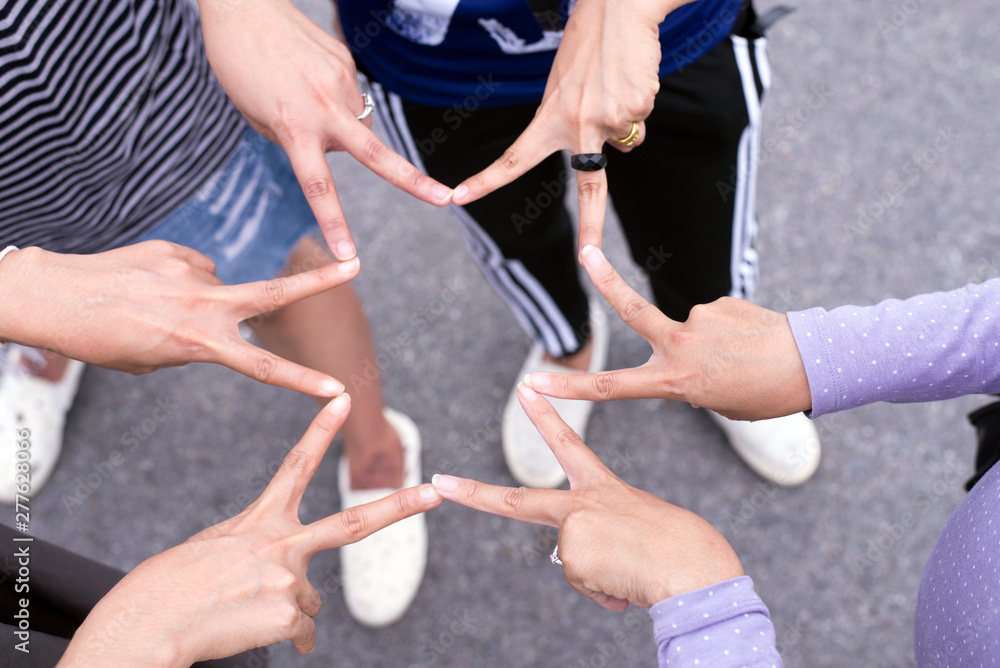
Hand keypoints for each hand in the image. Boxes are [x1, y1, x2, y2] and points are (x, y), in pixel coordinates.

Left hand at [0, 241, 356, 396]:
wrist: (56, 296)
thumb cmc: (102, 340)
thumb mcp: (153, 359)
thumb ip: (196, 334)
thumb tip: (219, 293)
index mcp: (199, 343)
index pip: (264, 368)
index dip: (305, 382)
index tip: (338, 390)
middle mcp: (204, 303)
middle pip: (276, 292)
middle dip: (319, 281)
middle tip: (355, 265)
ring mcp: (191, 271)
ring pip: (217, 285)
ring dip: (197, 299)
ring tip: (151, 304)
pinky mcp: (175, 249)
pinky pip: (193, 268)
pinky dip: (178, 279)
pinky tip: (146, 285)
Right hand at [57, 396, 442, 665]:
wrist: (150, 621)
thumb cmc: (171, 587)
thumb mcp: (219, 552)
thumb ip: (265, 557)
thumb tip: (302, 598)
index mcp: (259, 519)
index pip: (296, 465)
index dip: (321, 430)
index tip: (344, 399)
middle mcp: (282, 542)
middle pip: (355, 525)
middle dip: (400, 507)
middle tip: (435, 493)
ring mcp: (290, 576)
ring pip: (310, 600)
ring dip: (284, 611)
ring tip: (240, 611)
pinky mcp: (289, 613)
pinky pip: (301, 632)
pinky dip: (283, 638)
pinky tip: (246, 629)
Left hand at [197, 0, 451, 259]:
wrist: (243, 8)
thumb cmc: (239, 67)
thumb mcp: (258, 117)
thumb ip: (300, 138)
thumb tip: (342, 140)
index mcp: (294, 128)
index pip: (318, 187)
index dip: (334, 224)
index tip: (349, 256)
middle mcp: (324, 107)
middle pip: (377, 155)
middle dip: (414, 181)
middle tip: (446, 199)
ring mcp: (341, 82)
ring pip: (356, 122)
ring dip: (340, 124)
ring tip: (302, 96)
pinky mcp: (347, 62)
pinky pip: (350, 95)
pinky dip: (334, 97)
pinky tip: (309, 76)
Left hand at [432, 385, 742, 609]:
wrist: (698, 569)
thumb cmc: (681, 548)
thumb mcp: (635, 530)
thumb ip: (601, 540)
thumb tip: (582, 567)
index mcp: (604, 489)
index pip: (567, 444)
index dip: (544, 417)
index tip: (525, 389)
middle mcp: (583, 503)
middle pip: (517, 502)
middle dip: (474, 492)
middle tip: (440, 481)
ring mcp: (574, 529)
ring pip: (573, 563)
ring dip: (603, 576)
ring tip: (633, 567)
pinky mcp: (573, 555)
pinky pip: (584, 582)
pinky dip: (606, 591)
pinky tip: (627, 581)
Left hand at [452, 0, 689, 251]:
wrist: (619, 7)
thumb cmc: (590, 43)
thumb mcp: (567, 85)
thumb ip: (576, 122)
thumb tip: (616, 150)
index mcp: (549, 118)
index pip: (514, 157)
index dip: (487, 180)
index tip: (458, 198)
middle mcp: (576, 125)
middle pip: (589, 190)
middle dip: (591, 230)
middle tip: (588, 260)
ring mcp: (606, 120)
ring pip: (627, 139)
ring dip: (626, 114)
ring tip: (615, 76)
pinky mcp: (634, 109)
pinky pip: (642, 118)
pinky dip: (641, 99)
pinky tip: (631, 73)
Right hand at [523, 246, 812, 420]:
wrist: (810, 365)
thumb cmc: (761, 394)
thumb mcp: (713, 401)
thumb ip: (685, 377)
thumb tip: (679, 345)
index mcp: (675, 382)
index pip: (611, 388)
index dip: (569, 388)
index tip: (534, 383)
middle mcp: (681, 346)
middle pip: (631, 309)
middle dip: (605, 279)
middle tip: (586, 249)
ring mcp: (700, 319)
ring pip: (691, 326)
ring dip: (713, 339)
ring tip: (746, 354)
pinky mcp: (721, 301)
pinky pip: (714, 315)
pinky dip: (728, 327)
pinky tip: (752, 339)